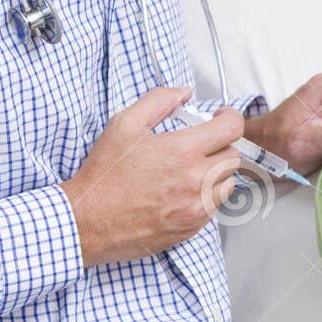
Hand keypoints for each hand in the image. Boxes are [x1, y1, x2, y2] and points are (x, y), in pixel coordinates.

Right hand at [59, 86, 243, 265]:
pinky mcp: (190, 228)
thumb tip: (182, 93)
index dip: (229, 117)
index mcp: (182, 151)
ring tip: (192, 169)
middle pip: (233, 156)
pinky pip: (214, 208)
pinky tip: (183, 191)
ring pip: (228, 184)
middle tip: (201, 144)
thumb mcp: (124, 125)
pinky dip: (206, 197)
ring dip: (216, 172)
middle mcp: (195, 180)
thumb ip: (158, 101)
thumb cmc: (104, 177)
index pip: (232, 128)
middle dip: (220, 144)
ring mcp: (195, 207)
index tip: (220, 118)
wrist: (88, 221)